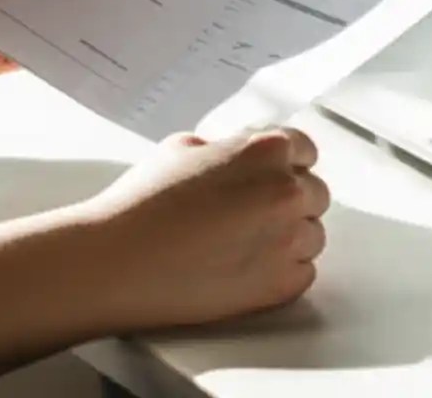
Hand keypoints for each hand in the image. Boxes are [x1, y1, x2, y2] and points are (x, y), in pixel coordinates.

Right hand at [83, 128, 329, 328]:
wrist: (117, 262)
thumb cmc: (141, 204)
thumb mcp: (182, 147)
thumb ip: (226, 148)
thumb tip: (235, 155)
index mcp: (266, 150)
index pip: (305, 150)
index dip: (285, 165)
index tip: (270, 178)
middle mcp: (287, 191)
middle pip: (314, 194)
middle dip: (287, 201)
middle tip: (251, 214)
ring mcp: (289, 240)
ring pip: (312, 235)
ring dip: (287, 237)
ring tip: (243, 244)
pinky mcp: (281, 284)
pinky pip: (303, 273)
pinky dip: (281, 271)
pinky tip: (245, 267)